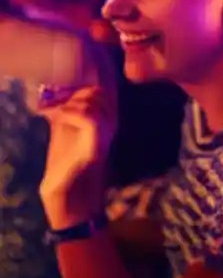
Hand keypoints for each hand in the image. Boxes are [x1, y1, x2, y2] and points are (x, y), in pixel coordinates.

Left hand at [38, 84, 115, 227]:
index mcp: (107, 121)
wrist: (67, 197)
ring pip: (95, 103)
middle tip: (56, 107)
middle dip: (76, 94)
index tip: (69, 86)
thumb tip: (61, 93)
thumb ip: (69, 113)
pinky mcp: (95, 148)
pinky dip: (70, 114)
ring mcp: (105, 137)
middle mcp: (111, 127)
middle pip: (100, 92)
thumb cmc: (65, 166)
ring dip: (71, 105)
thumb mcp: (65, 132)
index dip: (92, 80)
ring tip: (56, 115)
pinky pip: (89, 119)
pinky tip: (56, 119)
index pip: (107, 90)